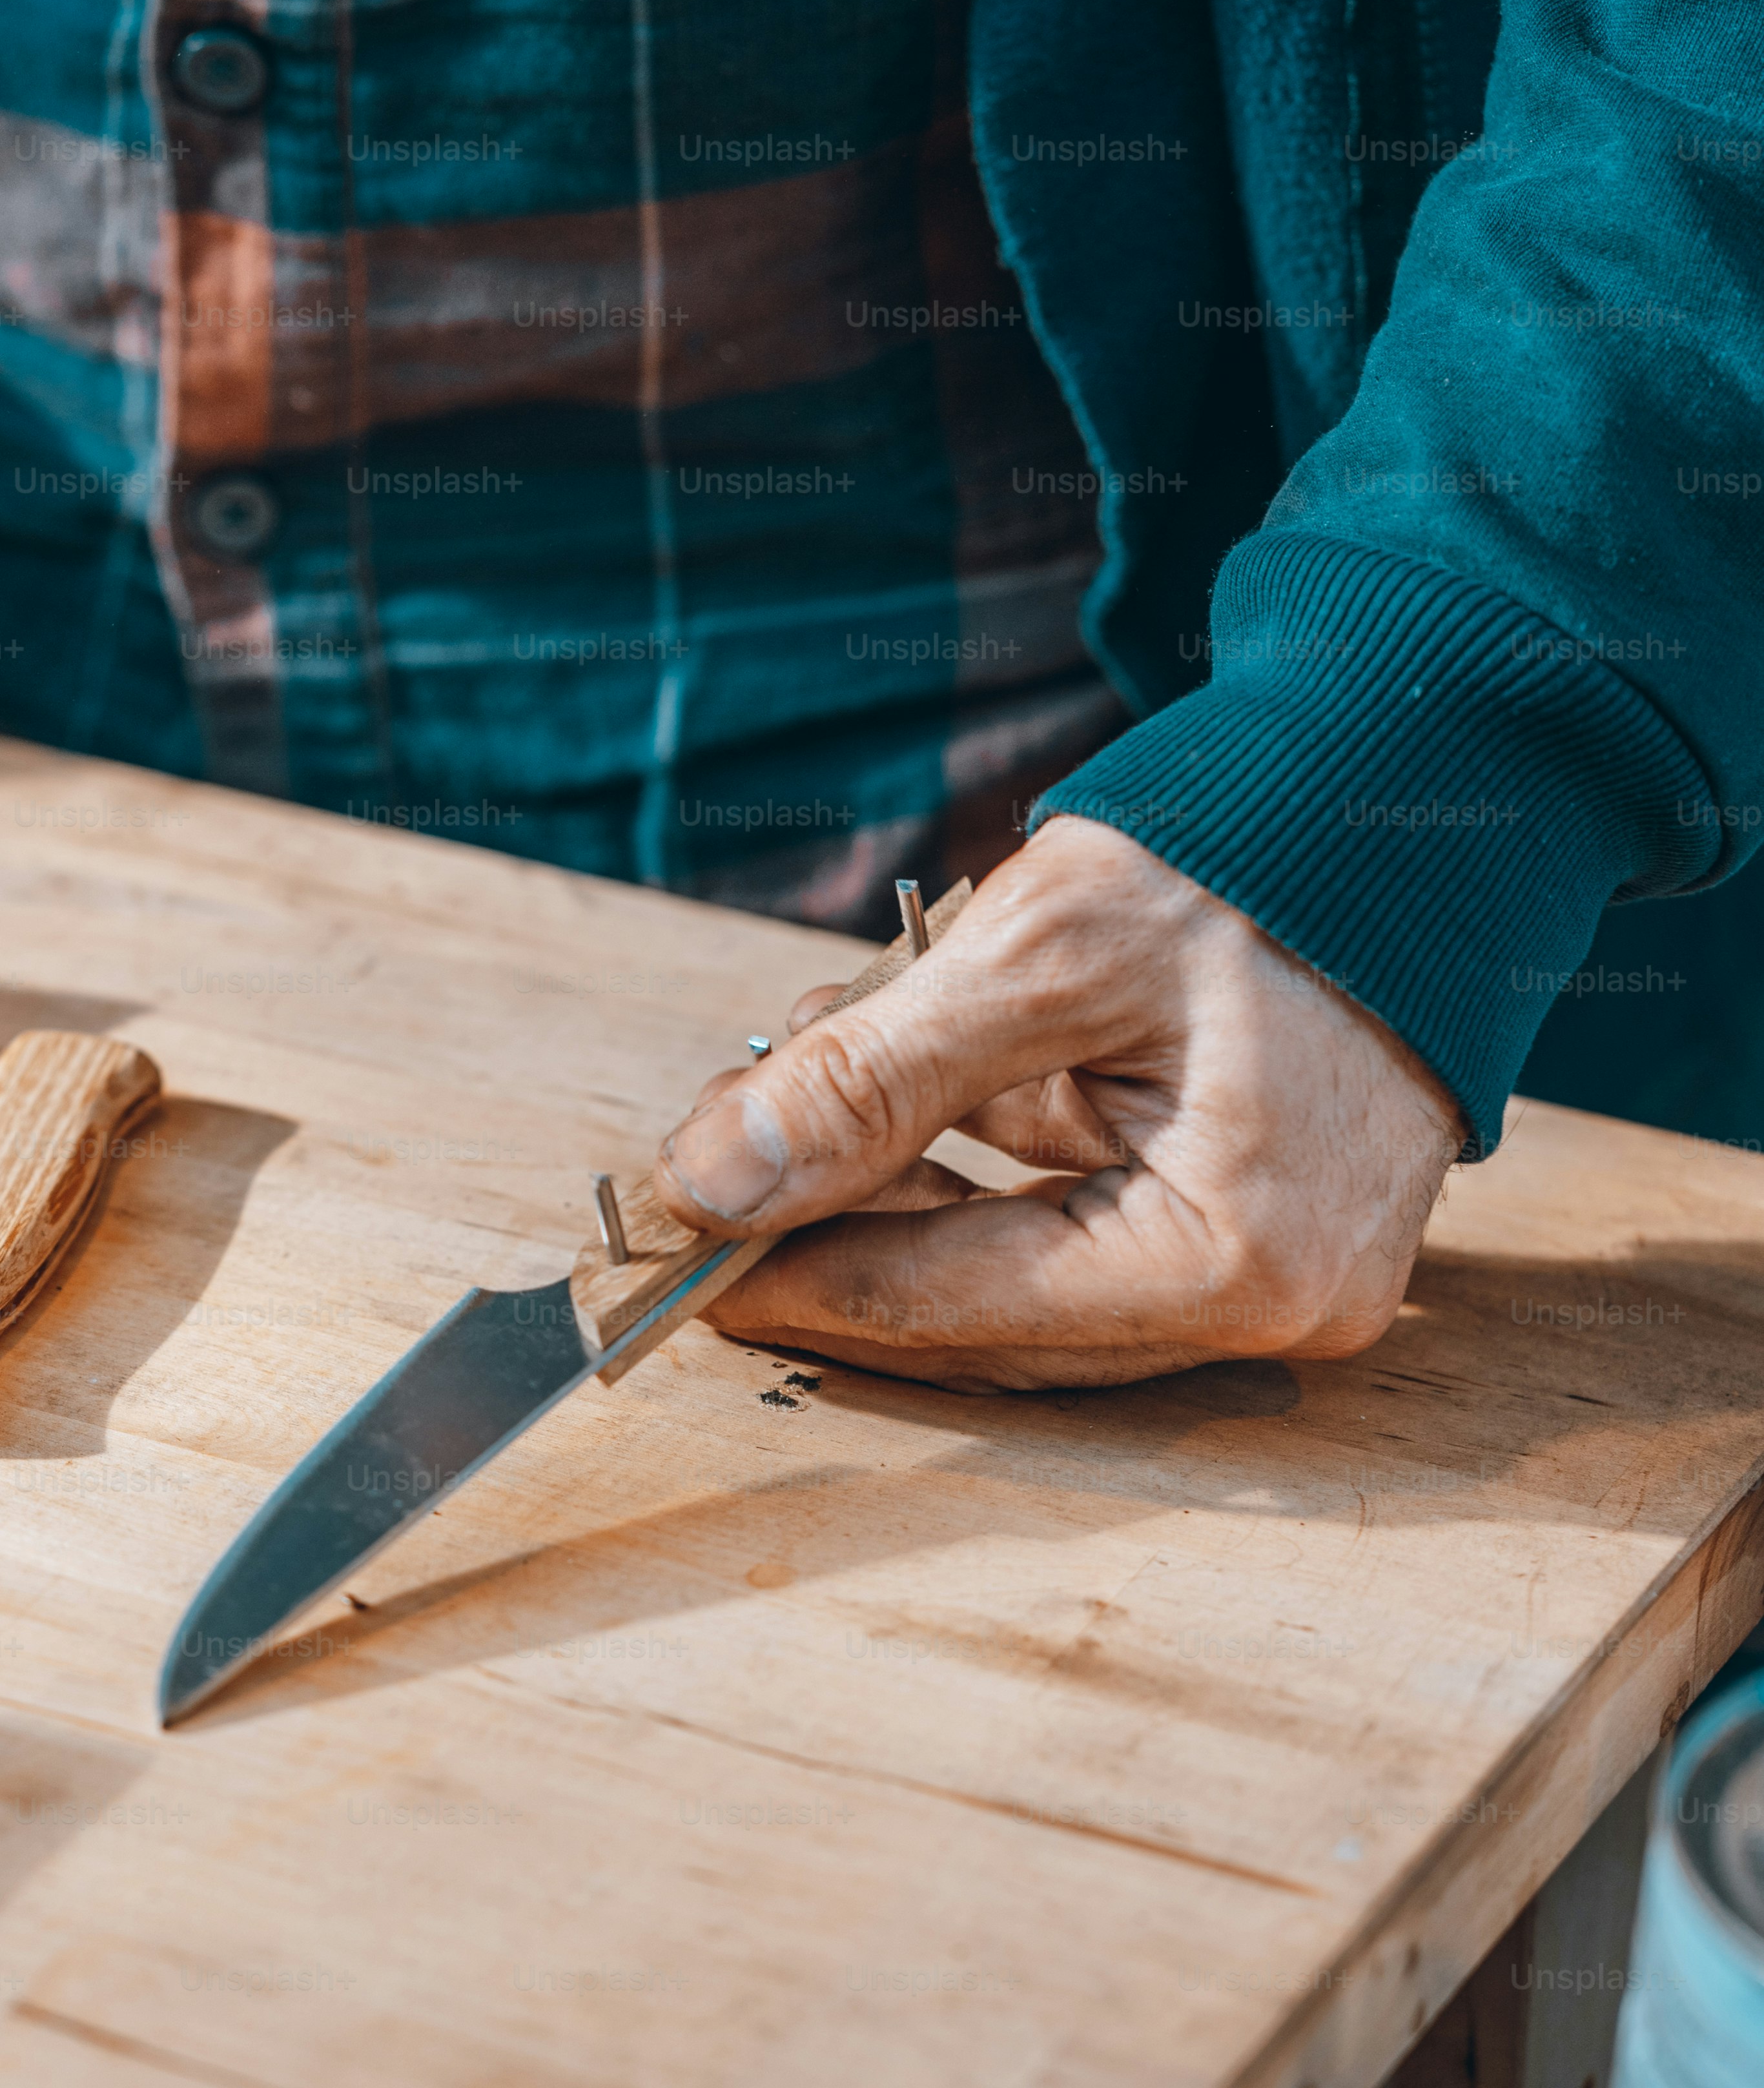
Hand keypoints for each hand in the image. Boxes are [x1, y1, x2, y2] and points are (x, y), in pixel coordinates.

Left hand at [653, 817, 1464, 1390]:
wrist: (1420, 771)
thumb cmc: (1263, 850)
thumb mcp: (1039, 955)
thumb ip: (869, 1083)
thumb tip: (711, 1185)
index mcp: (1238, 1258)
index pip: (954, 1304)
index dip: (793, 1281)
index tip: (668, 1263)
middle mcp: (1275, 1304)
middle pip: (985, 1316)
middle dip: (835, 1243)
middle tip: (705, 1189)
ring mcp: (1282, 1273)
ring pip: (1020, 1280)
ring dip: (894, 1199)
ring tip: (786, 1099)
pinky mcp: (1264, 1218)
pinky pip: (1077, 1229)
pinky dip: (974, 1171)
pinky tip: (892, 1095)